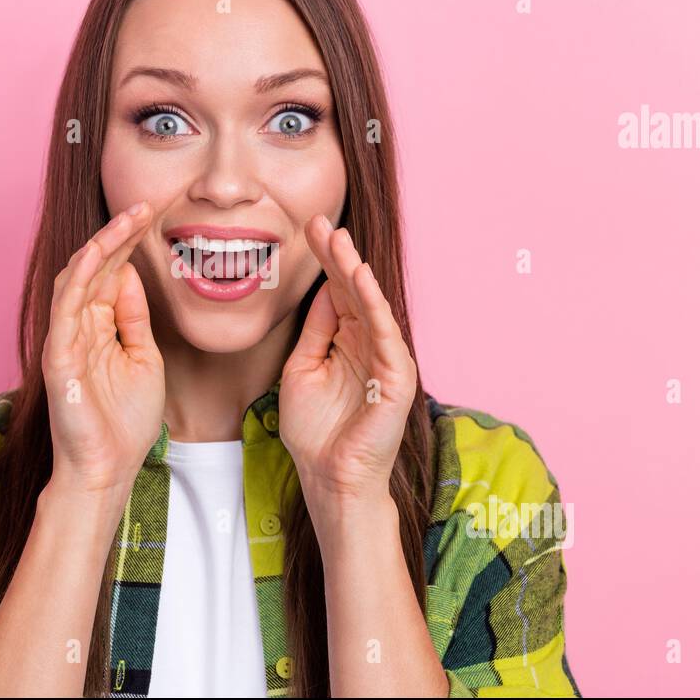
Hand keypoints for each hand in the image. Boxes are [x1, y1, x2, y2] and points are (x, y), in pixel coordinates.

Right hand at [42, 201, 165, 500]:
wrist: (108, 467)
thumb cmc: (124, 421)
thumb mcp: (143, 358)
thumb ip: (134, 318)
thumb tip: (131, 276)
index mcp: (98, 327)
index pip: (110, 273)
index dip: (129, 242)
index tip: (153, 214)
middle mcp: (78, 326)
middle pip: (95, 267)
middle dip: (119, 233)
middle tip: (145, 204)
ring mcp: (65, 338)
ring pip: (78, 276)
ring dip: (104, 242)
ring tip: (130, 217)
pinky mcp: (58, 354)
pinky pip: (67, 305)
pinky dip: (82, 274)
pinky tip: (101, 250)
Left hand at [278, 214, 417, 520]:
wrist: (329, 477)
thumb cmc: (316, 431)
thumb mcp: (302, 370)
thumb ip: (314, 333)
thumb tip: (321, 293)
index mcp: (348, 342)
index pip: (337, 293)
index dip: (325, 261)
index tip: (308, 228)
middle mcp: (370, 345)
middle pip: (353, 291)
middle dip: (338, 255)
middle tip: (321, 222)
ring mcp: (386, 360)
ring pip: (371, 305)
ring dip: (355, 271)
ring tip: (340, 241)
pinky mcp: (397, 377)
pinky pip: (385, 333)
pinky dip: (373, 304)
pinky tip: (360, 279)